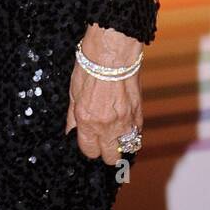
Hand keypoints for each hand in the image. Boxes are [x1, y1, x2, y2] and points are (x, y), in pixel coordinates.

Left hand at [65, 24, 142, 165]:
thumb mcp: (73, 92)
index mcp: (88, 121)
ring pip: (126, 148)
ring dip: (121, 144)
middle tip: (102, 141)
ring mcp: (126, 122)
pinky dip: (132, 133)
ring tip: (115, 135)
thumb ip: (72, 117)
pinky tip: (125, 125)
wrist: (112, 52)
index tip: (88, 141)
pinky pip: (137, 134)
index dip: (88, 148)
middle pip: (110, 157)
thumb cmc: (89, 67)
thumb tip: (70, 132)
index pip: (89, 151)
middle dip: (106, 152)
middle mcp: (107, 125)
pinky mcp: (139, 114)